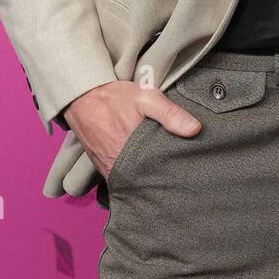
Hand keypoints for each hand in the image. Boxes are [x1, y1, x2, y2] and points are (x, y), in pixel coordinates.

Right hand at [62, 79, 200, 179]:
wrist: (83, 97)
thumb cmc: (116, 98)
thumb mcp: (146, 98)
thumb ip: (170, 114)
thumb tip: (195, 130)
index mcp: (132, 153)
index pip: (160, 173)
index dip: (175, 172)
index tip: (189, 167)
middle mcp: (118, 167)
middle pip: (148, 181)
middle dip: (164, 178)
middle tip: (181, 171)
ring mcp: (109, 170)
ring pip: (135, 181)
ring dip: (149, 177)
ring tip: (167, 171)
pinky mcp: (103, 168)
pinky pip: (122, 178)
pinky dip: (135, 175)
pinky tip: (148, 168)